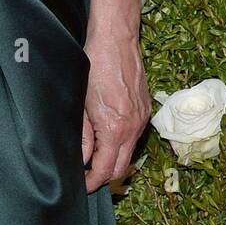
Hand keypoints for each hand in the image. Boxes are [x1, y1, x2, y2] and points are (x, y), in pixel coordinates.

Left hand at [81, 30, 150, 192]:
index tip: (82, 185)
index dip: (93, 182)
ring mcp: (142, 119)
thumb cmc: (95, 65)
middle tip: (87, 176)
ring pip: (129, 153)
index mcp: (116, 129)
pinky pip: (135, 136)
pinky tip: (107, 136)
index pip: (106, 170)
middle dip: (105, 177)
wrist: (116, 39)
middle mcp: (134, 128)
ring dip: (113, 160)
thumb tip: (82, 161)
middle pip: (122, 168)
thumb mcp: (80, 103)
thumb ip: (83, 136)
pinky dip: (122, 143)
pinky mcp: (146, 109)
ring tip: (94, 157)